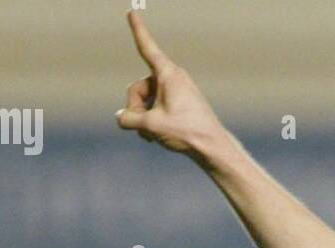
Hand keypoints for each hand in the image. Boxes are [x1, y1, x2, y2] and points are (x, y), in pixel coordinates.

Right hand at [115, 10, 226, 158]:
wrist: (213, 148)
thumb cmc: (187, 132)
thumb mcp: (151, 125)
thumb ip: (129, 118)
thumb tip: (120, 117)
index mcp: (168, 74)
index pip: (147, 48)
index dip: (137, 30)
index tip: (132, 12)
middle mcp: (173, 78)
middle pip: (139, 87)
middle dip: (136, 107)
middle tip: (144, 128)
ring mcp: (177, 91)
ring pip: (147, 100)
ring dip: (144, 118)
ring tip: (152, 135)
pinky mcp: (180, 104)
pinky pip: (157, 107)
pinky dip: (153, 120)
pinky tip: (155, 136)